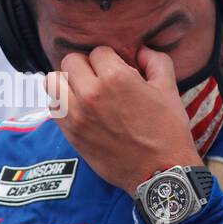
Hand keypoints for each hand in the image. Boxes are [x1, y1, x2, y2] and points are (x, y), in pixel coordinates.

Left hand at [45, 46, 201, 193]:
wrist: (159, 173)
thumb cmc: (167, 132)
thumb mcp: (169, 90)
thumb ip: (155, 61)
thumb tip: (141, 50)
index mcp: (116, 78)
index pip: (98, 51)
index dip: (110, 58)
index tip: (118, 70)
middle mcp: (91, 94)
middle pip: (70, 61)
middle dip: (86, 66)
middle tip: (98, 77)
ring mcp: (77, 115)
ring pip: (52, 82)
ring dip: (66, 82)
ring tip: (82, 90)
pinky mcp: (71, 134)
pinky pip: (53, 108)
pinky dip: (62, 104)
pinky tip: (79, 109)